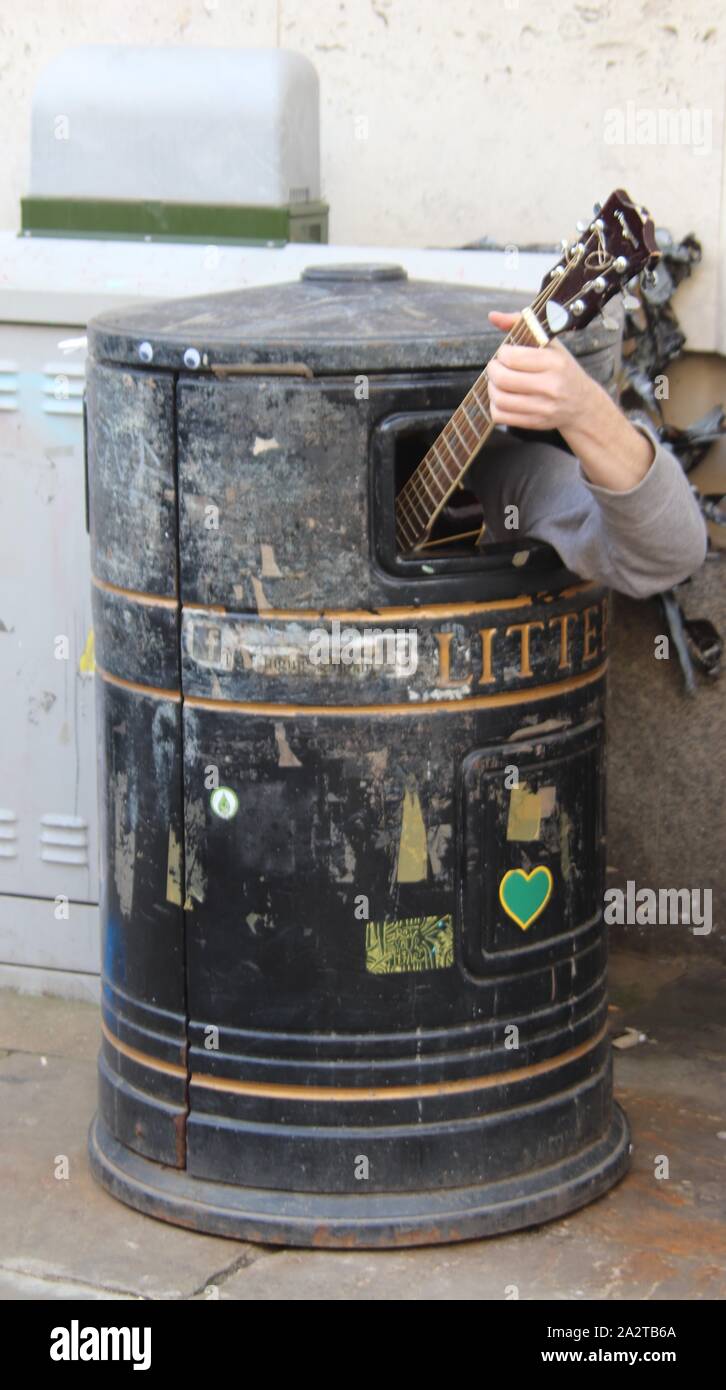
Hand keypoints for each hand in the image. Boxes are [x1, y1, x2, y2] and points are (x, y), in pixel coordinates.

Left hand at [486, 309, 654, 491]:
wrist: (582, 404)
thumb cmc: (562, 369)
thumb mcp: (550, 343)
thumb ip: (521, 324)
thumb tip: (492, 316)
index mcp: (554, 362)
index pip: (512, 357)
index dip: (502, 354)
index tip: (506, 353)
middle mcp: (551, 386)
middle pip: (503, 379)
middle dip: (493, 371)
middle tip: (496, 368)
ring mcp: (543, 407)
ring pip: (499, 399)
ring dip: (491, 389)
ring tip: (498, 382)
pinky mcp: (535, 423)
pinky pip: (501, 416)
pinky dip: (495, 406)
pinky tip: (502, 398)